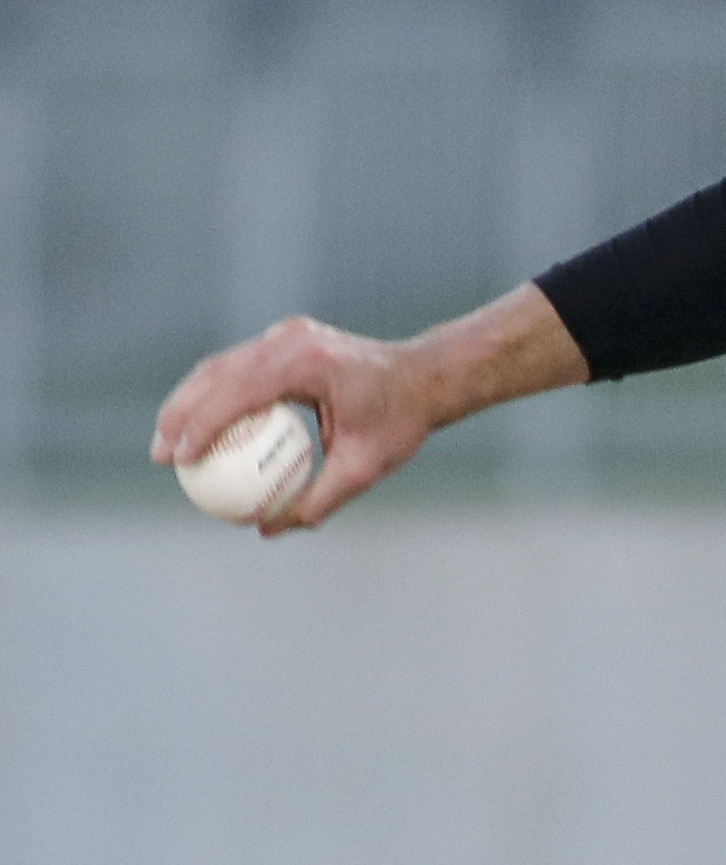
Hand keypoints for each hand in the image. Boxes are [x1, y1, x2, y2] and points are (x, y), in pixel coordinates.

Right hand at [150, 283, 586, 534]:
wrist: (425, 378)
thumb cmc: (400, 421)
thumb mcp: (365, 467)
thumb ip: (318, 500)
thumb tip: (266, 529)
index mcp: (308, 362)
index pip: (240, 389)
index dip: (202, 423)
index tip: (181, 460)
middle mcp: (292, 340)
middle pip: (218, 372)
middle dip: (180, 413)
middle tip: (162, 457)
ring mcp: (287, 335)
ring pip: (221, 366)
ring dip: (189, 403)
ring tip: (167, 446)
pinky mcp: (285, 341)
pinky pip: (239, 369)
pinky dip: (214, 397)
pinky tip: (199, 432)